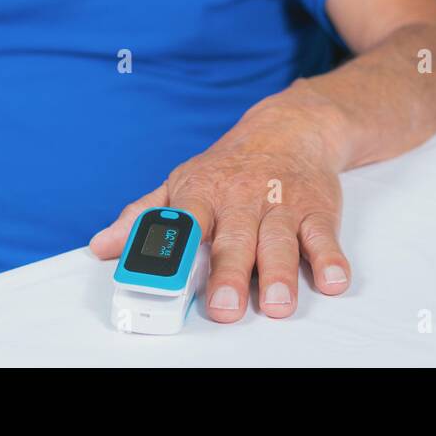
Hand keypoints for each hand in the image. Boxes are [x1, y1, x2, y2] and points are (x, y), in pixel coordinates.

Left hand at [89, 94, 351, 320]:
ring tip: (276, 304)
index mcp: (204, 194)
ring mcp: (282, 205)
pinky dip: (331, 258)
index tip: (164, 276)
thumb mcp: (183, 182)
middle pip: (235, 240)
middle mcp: (243, 200)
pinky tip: (333, 279)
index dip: (174, 248)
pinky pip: (324, 236)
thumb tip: (102, 246)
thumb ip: (145, 216)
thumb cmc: (230, 166)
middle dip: (230, 273)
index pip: (185, 220)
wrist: (291, 127)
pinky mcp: (318, 210)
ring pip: (280, 241)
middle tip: (224, 308)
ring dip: (280, 274)